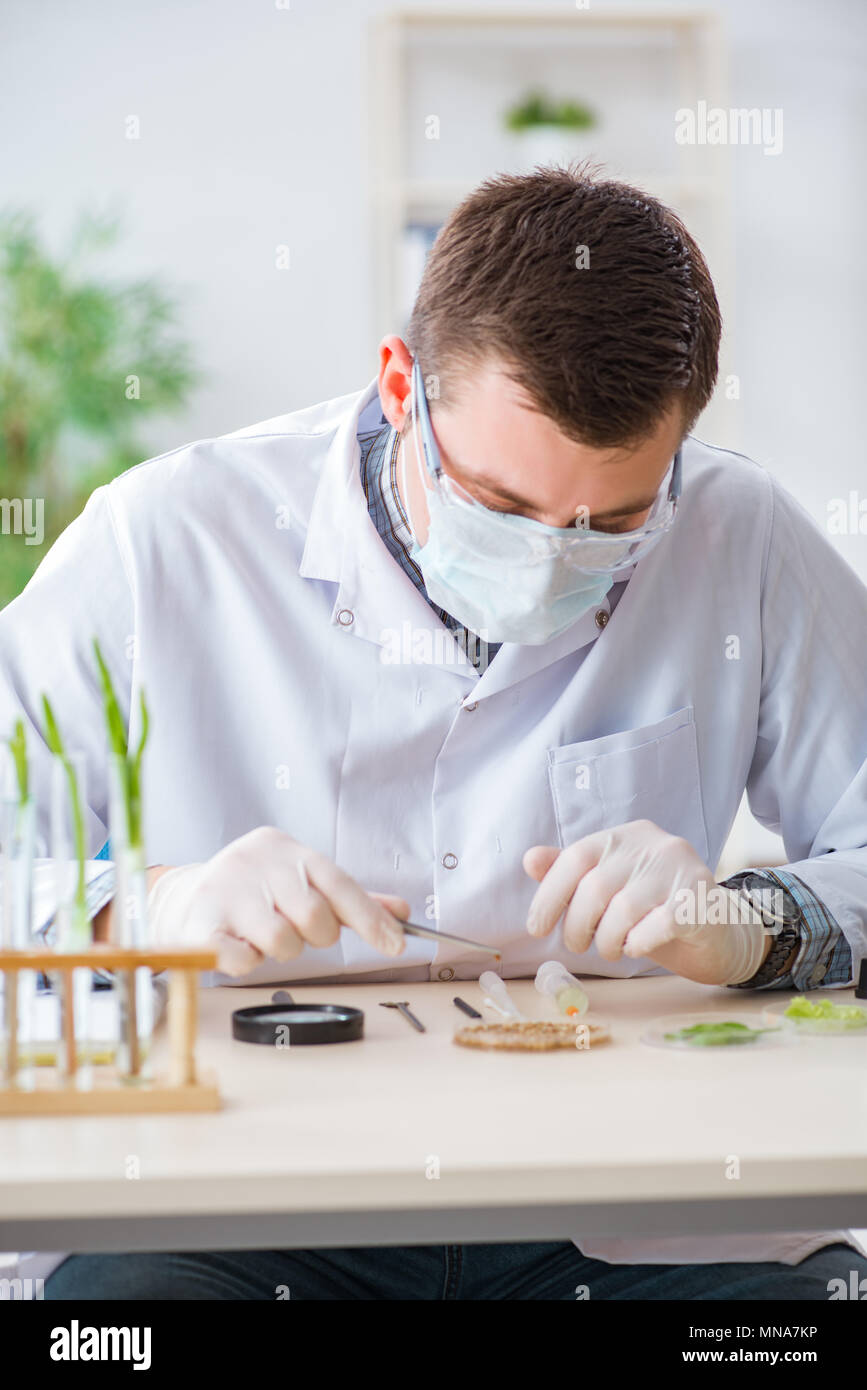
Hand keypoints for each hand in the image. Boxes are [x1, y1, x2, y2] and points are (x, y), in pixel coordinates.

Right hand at [146, 826, 408, 976]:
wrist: (181, 900)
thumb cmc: (253, 894)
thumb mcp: (299, 883)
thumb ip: (349, 900)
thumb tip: (402, 913)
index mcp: (284, 848)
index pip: (338, 882)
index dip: (371, 918)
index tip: (396, 946)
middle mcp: (255, 861)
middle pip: (315, 916)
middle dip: (315, 936)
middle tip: (297, 932)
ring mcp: (224, 890)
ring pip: (282, 942)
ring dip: (280, 951)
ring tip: (262, 937)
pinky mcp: (200, 924)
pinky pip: (243, 959)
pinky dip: (249, 962)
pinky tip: (239, 947)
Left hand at [523, 820, 766, 985]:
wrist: (718, 931)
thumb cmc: (653, 910)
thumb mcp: (609, 889)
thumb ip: (571, 873)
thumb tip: (530, 859)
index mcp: (626, 836)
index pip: (575, 857)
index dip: (549, 895)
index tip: (537, 928)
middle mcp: (655, 844)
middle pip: (596, 887)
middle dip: (578, 926)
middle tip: (579, 946)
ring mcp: (682, 869)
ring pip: (624, 909)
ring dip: (608, 940)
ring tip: (612, 950)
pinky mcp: (701, 901)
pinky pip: (658, 925)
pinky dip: (639, 943)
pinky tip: (638, 948)